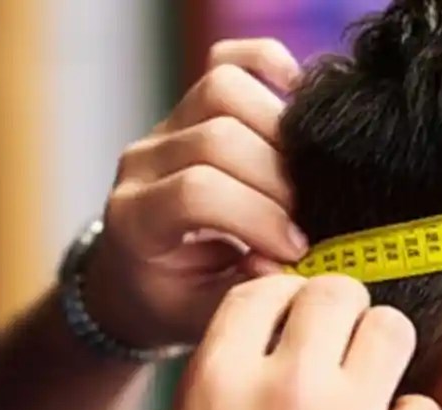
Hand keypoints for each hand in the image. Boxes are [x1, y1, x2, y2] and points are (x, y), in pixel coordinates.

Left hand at [84, 38, 307, 348]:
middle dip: (278, 180)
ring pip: (223, 89)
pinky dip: (268, 66)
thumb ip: (245, 295)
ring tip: (303, 175)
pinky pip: (226, 60)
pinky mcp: (190, 107)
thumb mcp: (205, 318)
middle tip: (306, 219)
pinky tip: (298, 96)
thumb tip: (288, 262)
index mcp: (135, 220)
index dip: (259, 217)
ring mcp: (165, 128)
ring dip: (279, 130)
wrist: (135, 279)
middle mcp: (142, 163)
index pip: (198, 191)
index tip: (295, 250)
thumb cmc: (174, 301)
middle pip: (218, 137)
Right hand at [109, 274, 441, 409]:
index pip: (264, 291)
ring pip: (390, 328)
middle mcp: (290, 387)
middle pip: (337, 292)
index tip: (290, 317)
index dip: (280, 299)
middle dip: (335, 310)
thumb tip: (186, 402)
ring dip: (378, 349)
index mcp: (218, 380)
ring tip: (367, 379)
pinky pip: (422, 405)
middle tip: (335, 340)